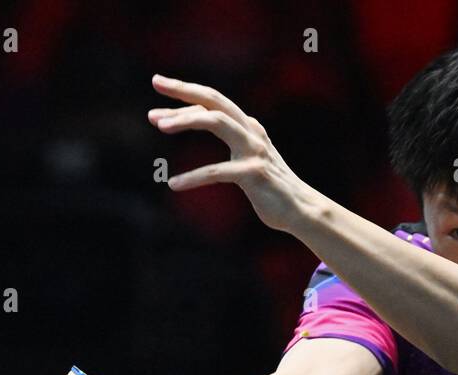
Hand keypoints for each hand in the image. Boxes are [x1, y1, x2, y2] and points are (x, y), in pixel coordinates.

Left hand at [148, 74, 311, 232]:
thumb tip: (210, 134)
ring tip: (160, 125)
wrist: (301, 209)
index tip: (159, 85)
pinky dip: (193, 177)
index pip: (212, 102)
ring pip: (216, 121)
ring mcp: (253, 150)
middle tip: (156, 82)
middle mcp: (250, 131)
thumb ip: (231, 142)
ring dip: (186, 119)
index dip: (185, 95)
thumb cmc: (269, 187)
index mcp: (247, 126)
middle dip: (184, 89)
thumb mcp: (247, 157)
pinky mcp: (253, 173)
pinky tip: (173, 184)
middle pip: (213, 100)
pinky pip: (217, 171)